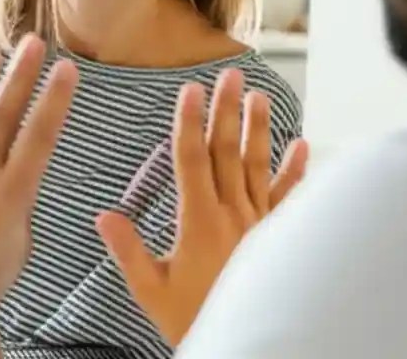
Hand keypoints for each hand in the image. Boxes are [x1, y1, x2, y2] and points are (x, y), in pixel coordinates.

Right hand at [96, 68, 307, 346]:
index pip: (191, 161)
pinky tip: (302, 144)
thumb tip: (103, 215)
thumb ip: (129, 250)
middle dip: (226, 110)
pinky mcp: (276, 237)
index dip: (189, 122)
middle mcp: (233, 216)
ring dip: (258, 129)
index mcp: (199, 222)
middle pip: (227, 153)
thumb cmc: (193, 319)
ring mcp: (258, 224)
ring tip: (259, 95)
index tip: (189, 90)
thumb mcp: (151, 290)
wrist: (245, 344)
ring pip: (257, 167)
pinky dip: (296, 171)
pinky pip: (288, 198)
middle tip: (229, 74)